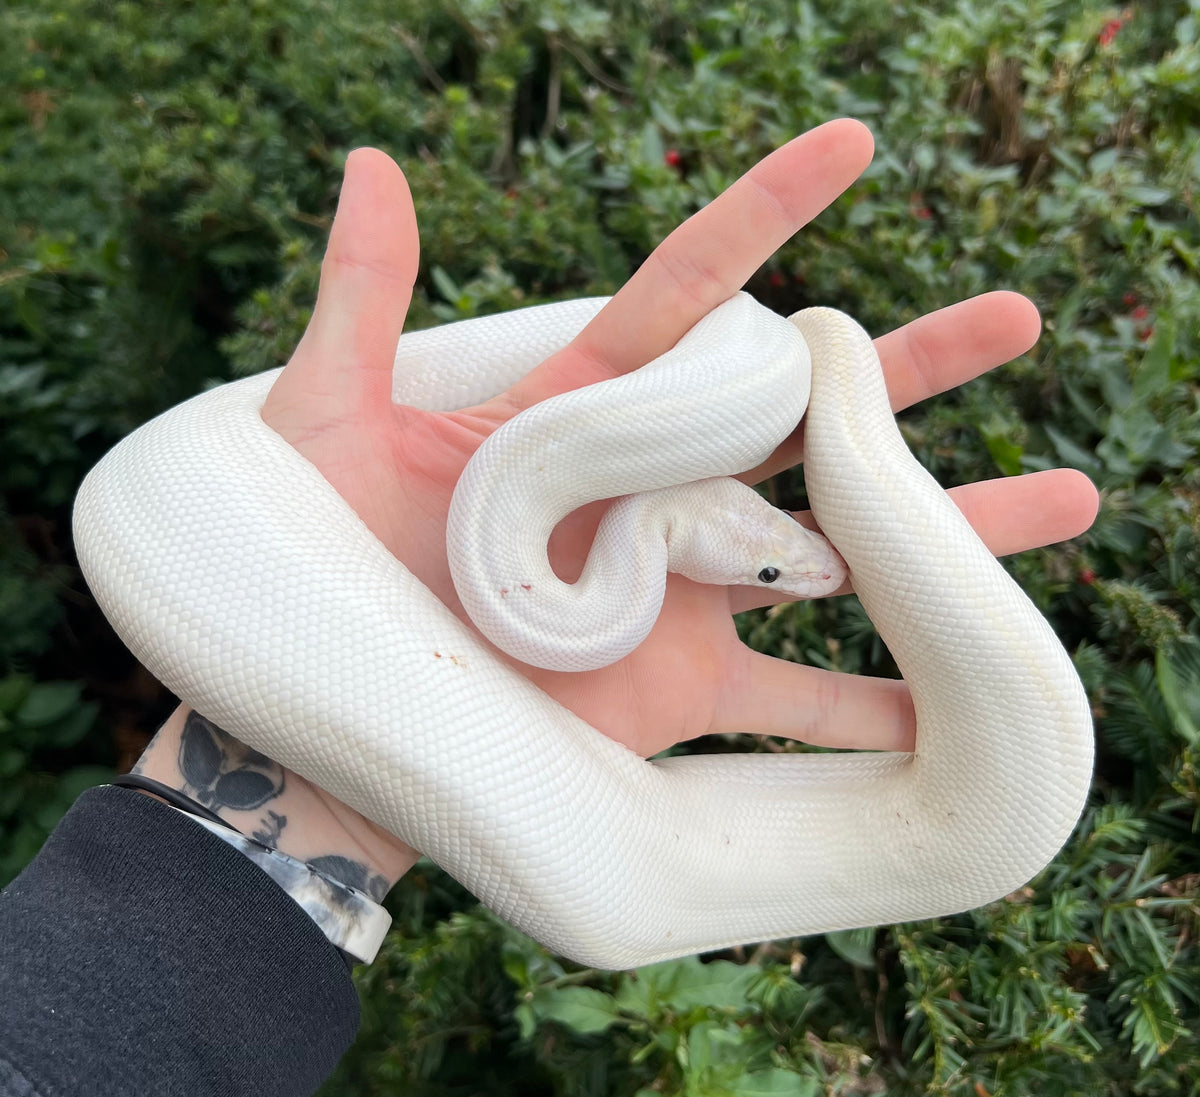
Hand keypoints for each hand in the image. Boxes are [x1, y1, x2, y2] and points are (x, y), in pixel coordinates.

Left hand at [262, 118, 1097, 769]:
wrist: (338, 701)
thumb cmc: (318, 558)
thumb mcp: (328, 422)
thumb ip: (363, 303)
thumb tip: (369, 161)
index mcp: (585, 415)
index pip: (691, 297)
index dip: (765, 216)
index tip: (851, 142)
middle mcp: (656, 494)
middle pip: (806, 421)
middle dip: (910, 375)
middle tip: (1017, 320)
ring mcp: (685, 591)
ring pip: (841, 552)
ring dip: (948, 535)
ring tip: (1067, 499)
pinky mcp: (687, 684)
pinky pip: (803, 695)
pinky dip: (883, 704)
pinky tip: (970, 704)